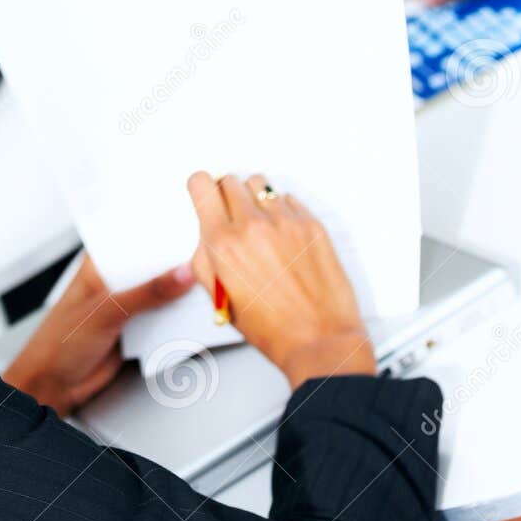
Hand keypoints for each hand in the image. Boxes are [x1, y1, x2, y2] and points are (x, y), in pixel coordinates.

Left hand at [2, 254, 195, 415]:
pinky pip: (163, 320)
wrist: (54, 387)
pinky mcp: (136, 331)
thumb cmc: (59, 342)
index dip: (161, 235)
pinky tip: (196, 314)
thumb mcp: (105, 311)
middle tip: (209, 259)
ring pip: (161, 294)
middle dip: (177, 266)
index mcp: (100, 265)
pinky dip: (178, 319)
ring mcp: (127, 307)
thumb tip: (181, 274)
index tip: (193, 229)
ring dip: (180, 294)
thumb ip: (146, 293)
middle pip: (153, 267)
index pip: (135, 241)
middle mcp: (114, 282)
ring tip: (210, 284)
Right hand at [187, 172, 374, 389]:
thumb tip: (206, 235)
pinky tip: (283, 235)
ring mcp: (285, 222)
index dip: (201, 188)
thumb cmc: (273, 328)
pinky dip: (281, 211)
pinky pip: (287, 199)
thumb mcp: (220, 298)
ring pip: (259, 184)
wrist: (320, 340)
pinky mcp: (311, 224)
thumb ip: (205, 259)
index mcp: (224, 244)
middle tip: (233, 216)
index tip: (205, 193)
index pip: (202, 184)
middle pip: (230, 180)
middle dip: (226, 195)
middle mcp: (253, 226)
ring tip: (260, 224)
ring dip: (254, 198)